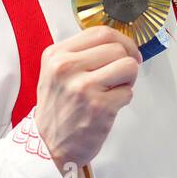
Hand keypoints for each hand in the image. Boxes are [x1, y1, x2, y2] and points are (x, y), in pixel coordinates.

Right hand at [35, 25, 141, 177]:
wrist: (48, 145)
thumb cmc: (58, 108)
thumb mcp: (57, 72)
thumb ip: (84, 53)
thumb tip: (122, 43)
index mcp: (56, 55)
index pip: (101, 32)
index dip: (121, 41)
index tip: (126, 52)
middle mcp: (67, 68)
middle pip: (118, 48)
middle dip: (126, 62)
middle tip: (118, 77)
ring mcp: (83, 87)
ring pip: (129, 66)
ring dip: (127, 80)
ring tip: (111, 91)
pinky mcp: (99, 107)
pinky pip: (128, 92)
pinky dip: (123, 100)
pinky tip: (107, 107)